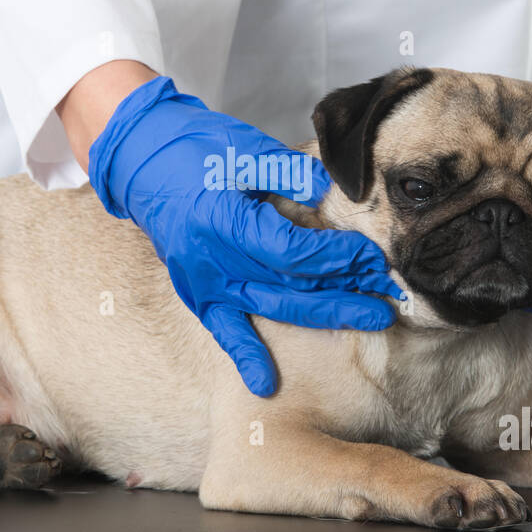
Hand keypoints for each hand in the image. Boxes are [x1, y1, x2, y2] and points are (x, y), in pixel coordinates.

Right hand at [87, 76, 403, 395]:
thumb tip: (332, 190)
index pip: (291, 250)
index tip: (370, 256)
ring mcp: (203, 280)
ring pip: (271, 307)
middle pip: (290, 284)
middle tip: (387, 300)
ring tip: (367, 319)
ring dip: (322, 315)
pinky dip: (244, 356)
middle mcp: (212, 257)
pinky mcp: (197, 293)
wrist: (143, 162)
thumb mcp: (245, 148)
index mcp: (224, 217)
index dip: (335, 256)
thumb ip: (289, 171)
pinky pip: (224, 330)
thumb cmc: (196, 149)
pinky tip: (265, 383)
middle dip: (344, 293)